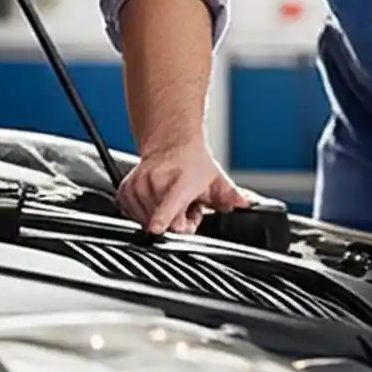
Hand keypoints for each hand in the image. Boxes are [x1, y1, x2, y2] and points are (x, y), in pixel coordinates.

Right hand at [116, 142, 250, 233]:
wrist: (171, 143)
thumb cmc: (193, 164)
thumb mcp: (216, 180)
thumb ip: (232, 196)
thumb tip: (246, 203)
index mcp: (178, 183)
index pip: (167, 206)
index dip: (163, 219)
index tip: (156, 228)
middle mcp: (154, 183)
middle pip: (162, 223)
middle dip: (177, 222)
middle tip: (186, 205)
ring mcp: (137, 187)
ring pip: (146, 221)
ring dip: (162, 218)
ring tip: (173, 201)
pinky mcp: (125, 191)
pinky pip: (132, 215)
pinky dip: (146, 213)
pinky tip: (159, 201)